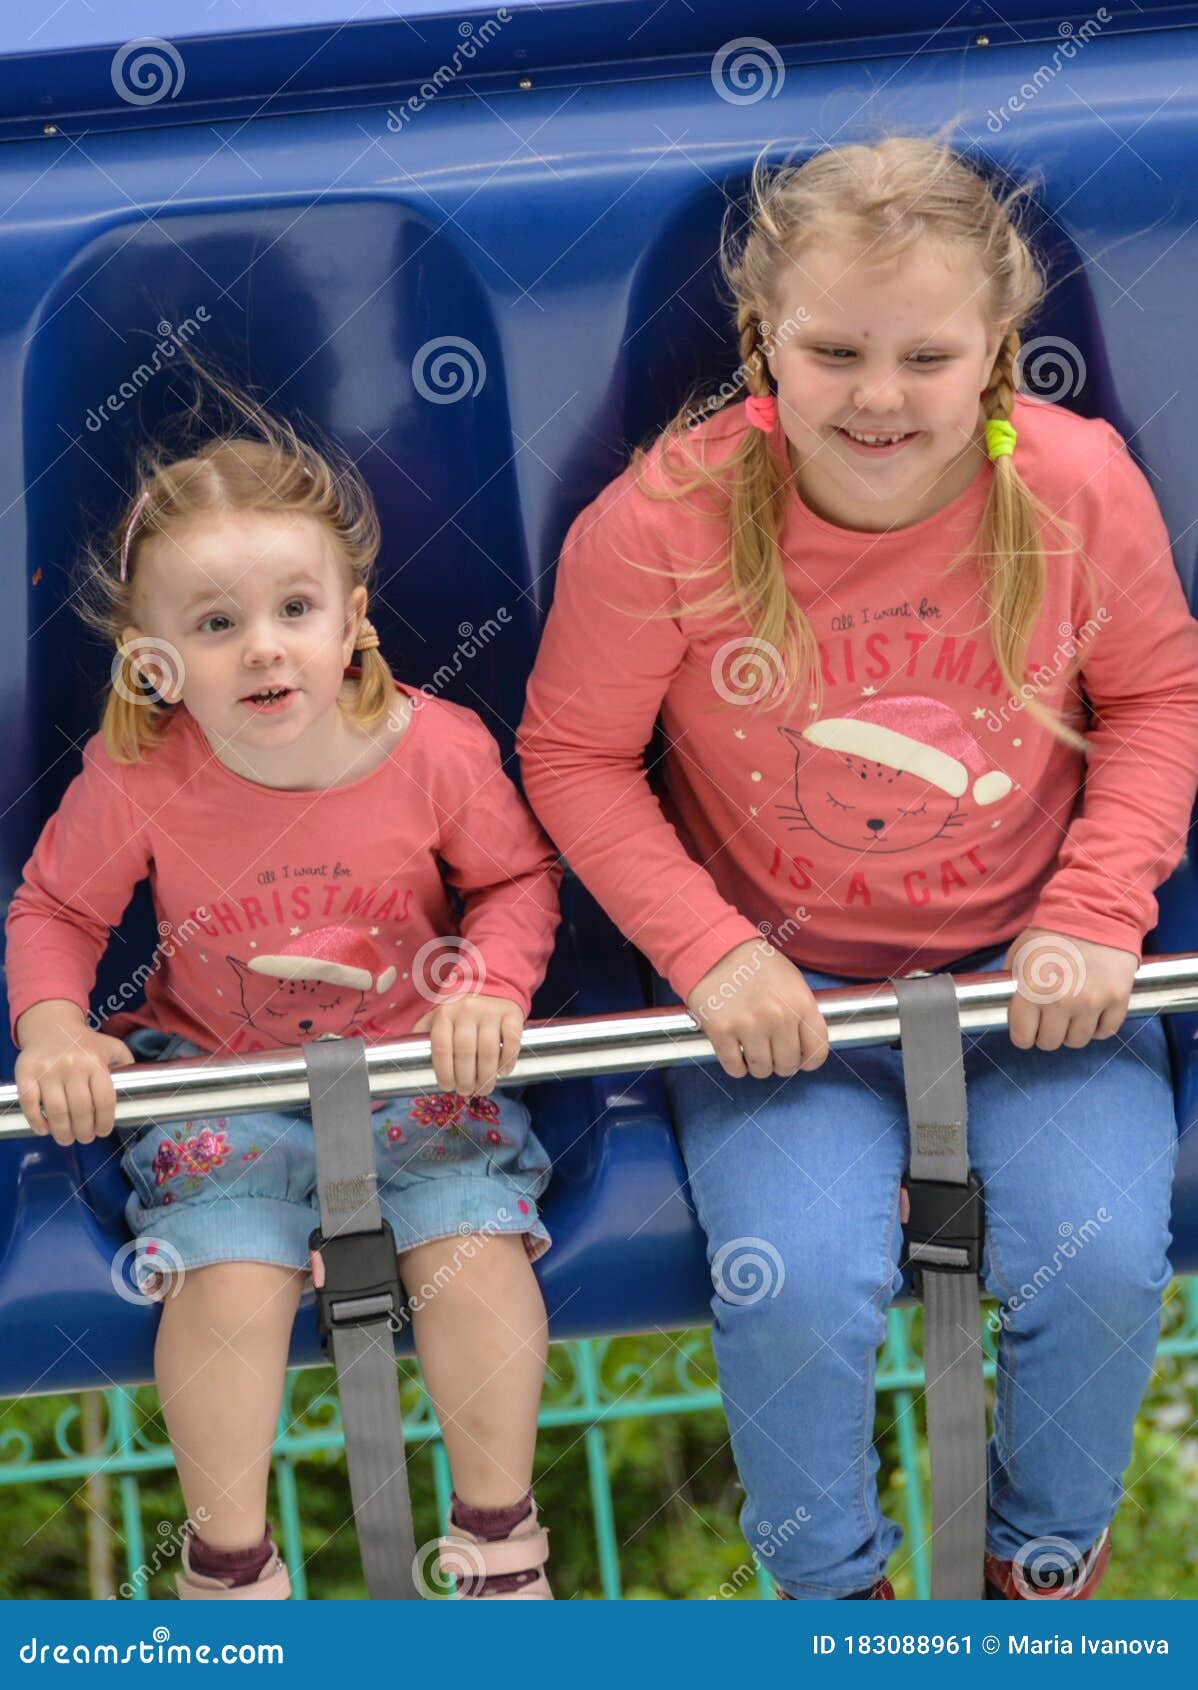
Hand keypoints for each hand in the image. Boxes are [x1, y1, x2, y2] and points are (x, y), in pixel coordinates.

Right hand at [15, 1002, 134, 1144]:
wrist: (51, 1026)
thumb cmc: (85, 1043)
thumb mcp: (111, 1047)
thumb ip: (126, 1063)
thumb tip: (144, 1082)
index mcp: (96, 1062)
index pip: (105, 1100)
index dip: (105, 1122)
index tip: (103, 1132)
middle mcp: (73, 1065)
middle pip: (81, 1109)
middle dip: (84, 1131)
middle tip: (85, 1138)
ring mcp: (48, 1069)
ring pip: (57, 1110)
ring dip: (63, 1131)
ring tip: (67, 1138)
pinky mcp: (25, 1072)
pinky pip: (30, 1103)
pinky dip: (37, 1121)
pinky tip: (44, 1129)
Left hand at [411, 993, 524, 1095]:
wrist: (489, 984)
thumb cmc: (459, 1011)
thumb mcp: (437, 1016)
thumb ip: (422, 1034)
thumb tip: (405, 1057)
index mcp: (445, 1013)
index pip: (442, 1046)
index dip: (444, 1071)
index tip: (447, 1087)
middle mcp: (466, 1010)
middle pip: (465, 1051)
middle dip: (465, 1078)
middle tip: (466, 1091)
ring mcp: (490, 1011)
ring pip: (489, 1050)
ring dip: (486, 1076)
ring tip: (483, 1088)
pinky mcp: (511, 1014)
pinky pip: (511, 1042)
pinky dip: (507, 1061)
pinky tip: (503, 1072)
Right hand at [686, 938, 828, 1079]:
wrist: (716, 948)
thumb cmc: (756, 965)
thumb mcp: (792, 981)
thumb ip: (802, 1014)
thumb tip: (805, 1047)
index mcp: (800, 1003)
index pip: (817, 1052)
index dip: (808, 1061)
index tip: (799, 1058)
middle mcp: (778, 1017)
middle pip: (788, 1065)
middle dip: (780, 1062)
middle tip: (770, 1049)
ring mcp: (749, 1025)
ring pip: (761, 1070)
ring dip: (757, 1064)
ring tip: (751, 1047)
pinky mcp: (721, 1031)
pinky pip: (735, 1068)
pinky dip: (736, 1066)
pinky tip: (735, 1051)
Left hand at [1003, 927, 1137, 1051]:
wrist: (1095, 911)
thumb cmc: (1053, 932)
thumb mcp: (1020, 954)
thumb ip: (1013, 986)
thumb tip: (1013, 1012)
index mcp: (1032, 989)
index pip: (1022, 1037)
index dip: (1023, 1032)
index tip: (1028, 1024)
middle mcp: (1061, 1001)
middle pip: (1050, 1042)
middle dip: (1047, 1031)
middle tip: (1050, 1015)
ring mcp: (1092, 1002)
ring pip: (1077, 1041)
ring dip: (1072, 1030)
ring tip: (1072, 1009)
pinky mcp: (1117, 1000)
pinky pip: (1105, 1032)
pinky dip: (1097, 1025)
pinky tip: (1092, 1009)